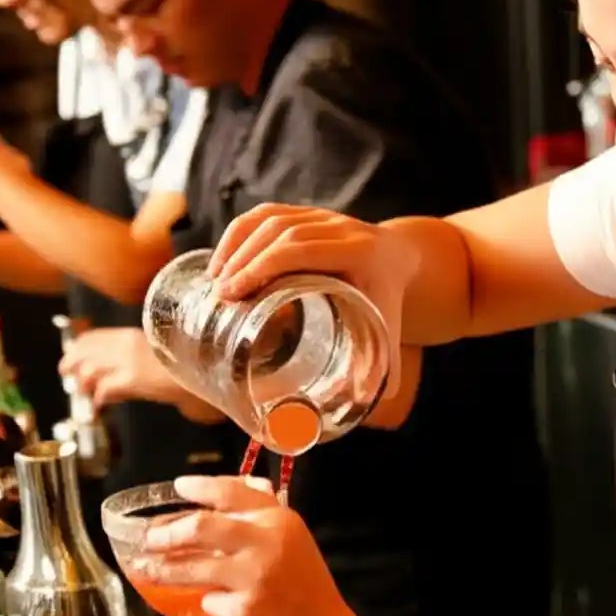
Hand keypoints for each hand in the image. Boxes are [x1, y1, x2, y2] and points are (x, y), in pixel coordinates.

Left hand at [58, 327, 183, 407]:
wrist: (205, 369)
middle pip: (83, 352)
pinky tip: (102, 405)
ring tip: (89, 394)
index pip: (92, 337)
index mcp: (131, 334)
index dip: (77, 349)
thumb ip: (135, 356)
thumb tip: (115, 369)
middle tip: (70, 377)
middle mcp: (126, 344)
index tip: (71, 358)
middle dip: (72, 366)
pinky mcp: (133, 379)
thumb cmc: (186, 363)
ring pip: (89, 370)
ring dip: (85, 385)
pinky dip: (100, 399)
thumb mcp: (157, 353)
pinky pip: (104, 389)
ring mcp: (129, 361)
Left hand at [141, 476, 369, 615]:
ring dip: (164, 569)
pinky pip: (209, 599)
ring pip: (194, 567)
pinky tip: (215, 604)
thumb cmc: (309, 590)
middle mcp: (267, 542)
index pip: (234, 492)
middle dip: (167, 532)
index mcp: (281, 520)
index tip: (180, 485)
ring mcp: (254, 576)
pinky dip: (208, 601)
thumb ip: (269, 514)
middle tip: (150, 537)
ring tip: (148, 569)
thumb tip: (248, 486)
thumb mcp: (295, 541)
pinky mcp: (244, 608)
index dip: (202, 486)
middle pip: (202, 527)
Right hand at [207, 203, 419, 398]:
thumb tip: (370, 403)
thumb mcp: (390, 328)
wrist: (400, 256)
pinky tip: (223, 256)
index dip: (264, 266)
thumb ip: (384, 367)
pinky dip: (240, 232)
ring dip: (237, 246)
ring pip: (271, 219)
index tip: (234, 293)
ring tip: (215, 280)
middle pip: (281, 232)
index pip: (303, 248)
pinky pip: (268, 212)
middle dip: (244, 261)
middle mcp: (341, 227)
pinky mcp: (307, 211)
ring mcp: (323, 214)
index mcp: (360, 252)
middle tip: (220, 294)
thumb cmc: (389, 298)